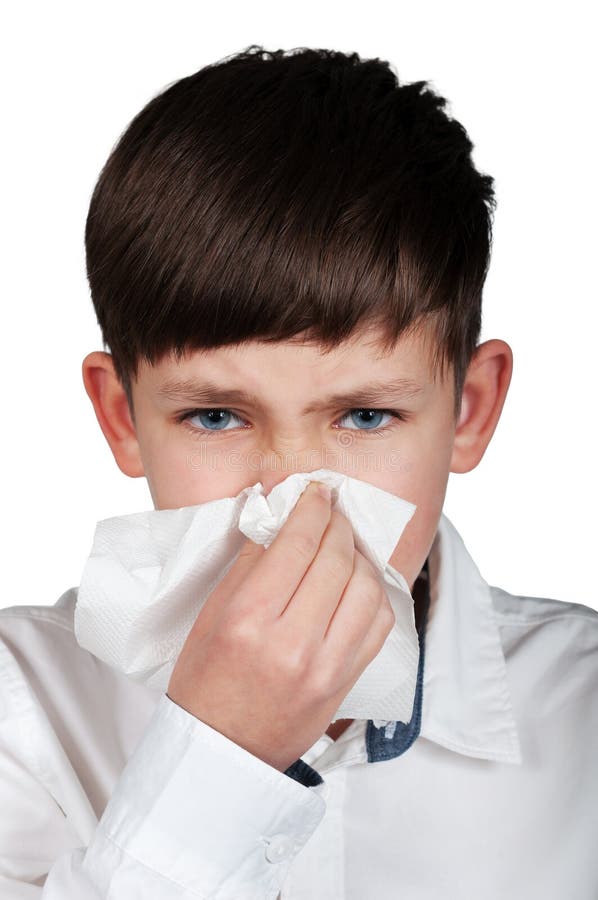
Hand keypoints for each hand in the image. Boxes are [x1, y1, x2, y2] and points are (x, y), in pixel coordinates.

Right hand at [167, 480, 395, 771]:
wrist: (223, 751)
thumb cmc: (205, 682)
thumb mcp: (212, 615)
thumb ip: (250, 561)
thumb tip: (280, 513)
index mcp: (249, 620)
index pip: (297, 544)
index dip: (312, 507)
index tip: (317, 490)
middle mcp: (293, 642)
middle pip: (336, 559)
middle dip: (338, 523)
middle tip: (332, 508)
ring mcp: (327, 666)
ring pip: (366, 586)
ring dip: (359, 553)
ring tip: (344, 542)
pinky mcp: (347, 680)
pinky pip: (380, 622)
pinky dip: (375, 590)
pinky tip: (359, 578)